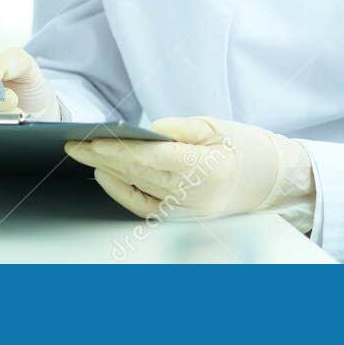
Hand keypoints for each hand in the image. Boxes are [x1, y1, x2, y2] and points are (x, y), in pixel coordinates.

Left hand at [64, 116, 316, 232]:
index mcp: (208, 168)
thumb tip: (146, 130)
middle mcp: (195, 195)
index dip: (120, 147)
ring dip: (106, 169)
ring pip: (136, 187)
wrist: (269, 182)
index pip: (154, 158)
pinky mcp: (180, 218)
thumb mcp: (217, 126)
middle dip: (103, 156)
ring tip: (82, 152)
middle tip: (75, 142)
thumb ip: (180, 129)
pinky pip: (142, 204)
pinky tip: (103, 173)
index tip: (94, 136)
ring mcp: (186, 211)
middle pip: (138, 173)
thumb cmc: (245, 148)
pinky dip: (119, 189)